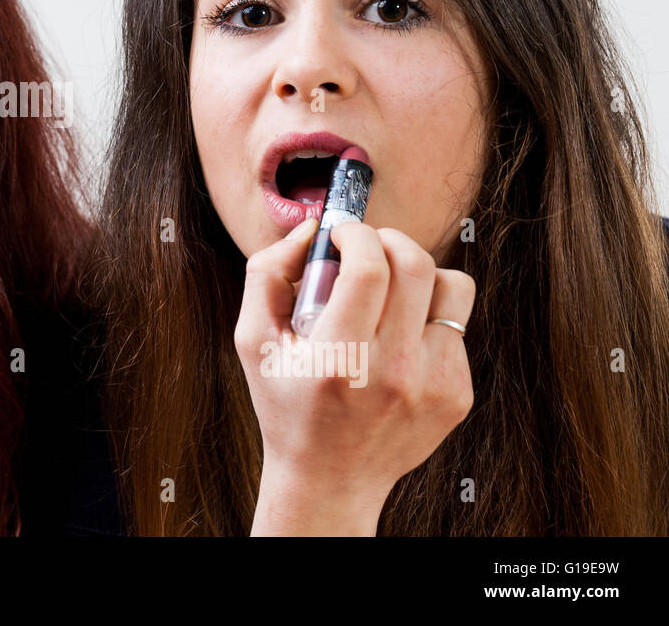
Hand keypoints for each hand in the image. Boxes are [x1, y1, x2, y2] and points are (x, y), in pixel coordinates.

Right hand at [234, 218, 474, 534]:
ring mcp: (434, 386)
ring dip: (418, 272)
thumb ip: (268, 274)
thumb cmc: (284, 403)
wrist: (329, 480)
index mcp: (339, 360)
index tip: (340, 234)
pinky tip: (395, 337)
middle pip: (415, 265)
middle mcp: (393, 373)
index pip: (369, 267)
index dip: (355, 233)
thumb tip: (311, 231)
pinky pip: (454, 325)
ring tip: (389, 289)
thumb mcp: (253, 341)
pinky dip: (424, 315)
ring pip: (451, 287)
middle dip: (387, 239)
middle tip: (365, 247)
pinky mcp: (458, 395)